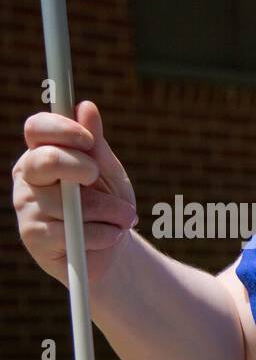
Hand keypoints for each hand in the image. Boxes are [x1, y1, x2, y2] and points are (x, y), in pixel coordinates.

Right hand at [12, 100, 137, 286]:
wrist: (113, 252)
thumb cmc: (109, 207)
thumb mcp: (110, 174)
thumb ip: (97, 145)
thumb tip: (86, 107)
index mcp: (42, 154)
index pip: (37, 129)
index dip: (62, 129)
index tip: (88, 139)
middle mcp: (28, 178)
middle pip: (45, 160)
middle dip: (81, 167)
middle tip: (101, 178)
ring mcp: (26, 208)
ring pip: (65, 202)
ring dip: (107, 211)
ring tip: (124, 219)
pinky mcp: (33, 238)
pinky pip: (70, 232)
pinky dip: (101, 234)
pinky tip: (110, 237)